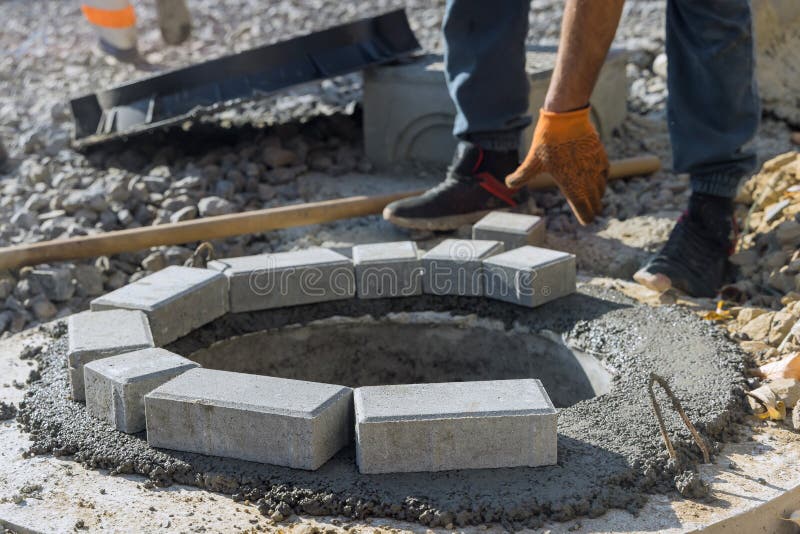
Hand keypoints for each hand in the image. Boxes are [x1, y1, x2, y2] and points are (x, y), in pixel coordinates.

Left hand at [506, 107, 607, 224]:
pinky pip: (606, 173)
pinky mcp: (600, 155)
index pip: (584, 210)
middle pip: (595, 202)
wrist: (566, 118)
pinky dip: (602, 180)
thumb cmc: (548, 141)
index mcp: (572, 185)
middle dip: (592, 209)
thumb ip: (521, 176)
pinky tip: (599, 179)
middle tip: (590, 213)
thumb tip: (508, 185)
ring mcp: (596, 167)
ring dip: (598, 196)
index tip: (586, 222)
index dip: (586, 218)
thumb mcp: (532, 161)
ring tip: (594, 199)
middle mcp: (587, 179)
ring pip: (601, 189)